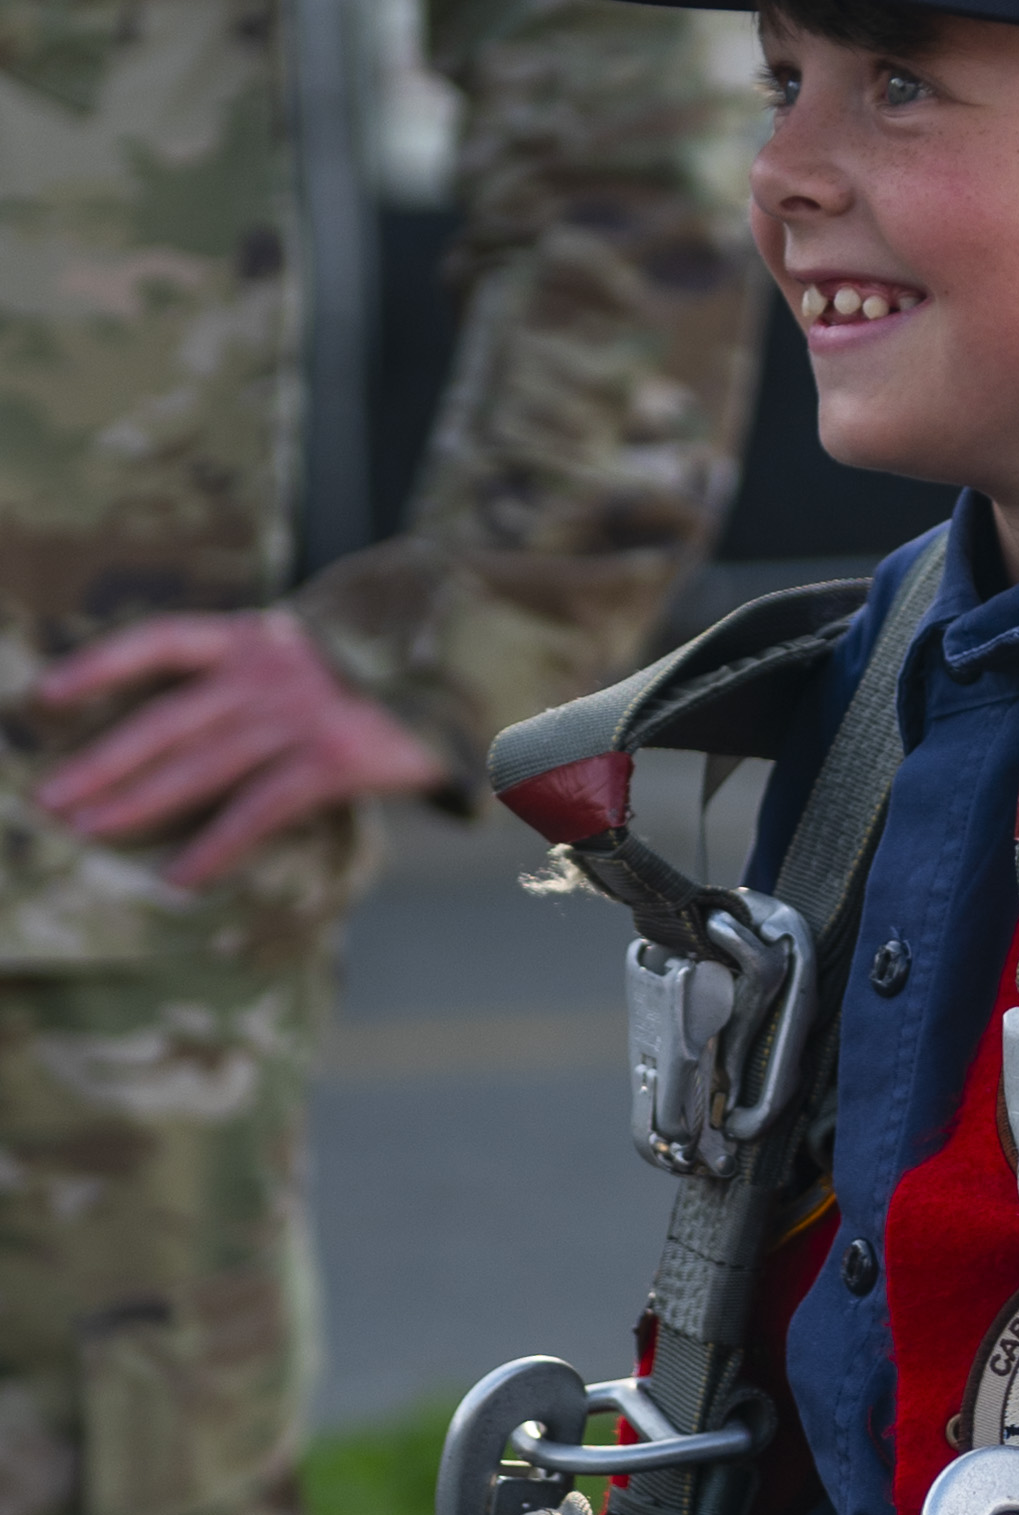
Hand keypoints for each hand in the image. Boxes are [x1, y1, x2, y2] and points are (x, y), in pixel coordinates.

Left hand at [34, 610, 446, 886]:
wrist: (478, 670)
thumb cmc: (396, 673)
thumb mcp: (324, 652)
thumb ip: (269, 672)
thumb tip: (213, 718)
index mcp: (261, 636)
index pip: (162, 642)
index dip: (100, 665)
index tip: (44, 696)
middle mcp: (271, 669)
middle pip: (166, 718)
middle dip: (102, 761)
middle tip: (51, 800)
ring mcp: (301, 713)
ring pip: (200, 765)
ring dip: (137, 804)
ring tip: (89, 833)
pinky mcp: (334, 758)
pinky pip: (258, 809)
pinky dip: (215, 847)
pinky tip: (181, 878)